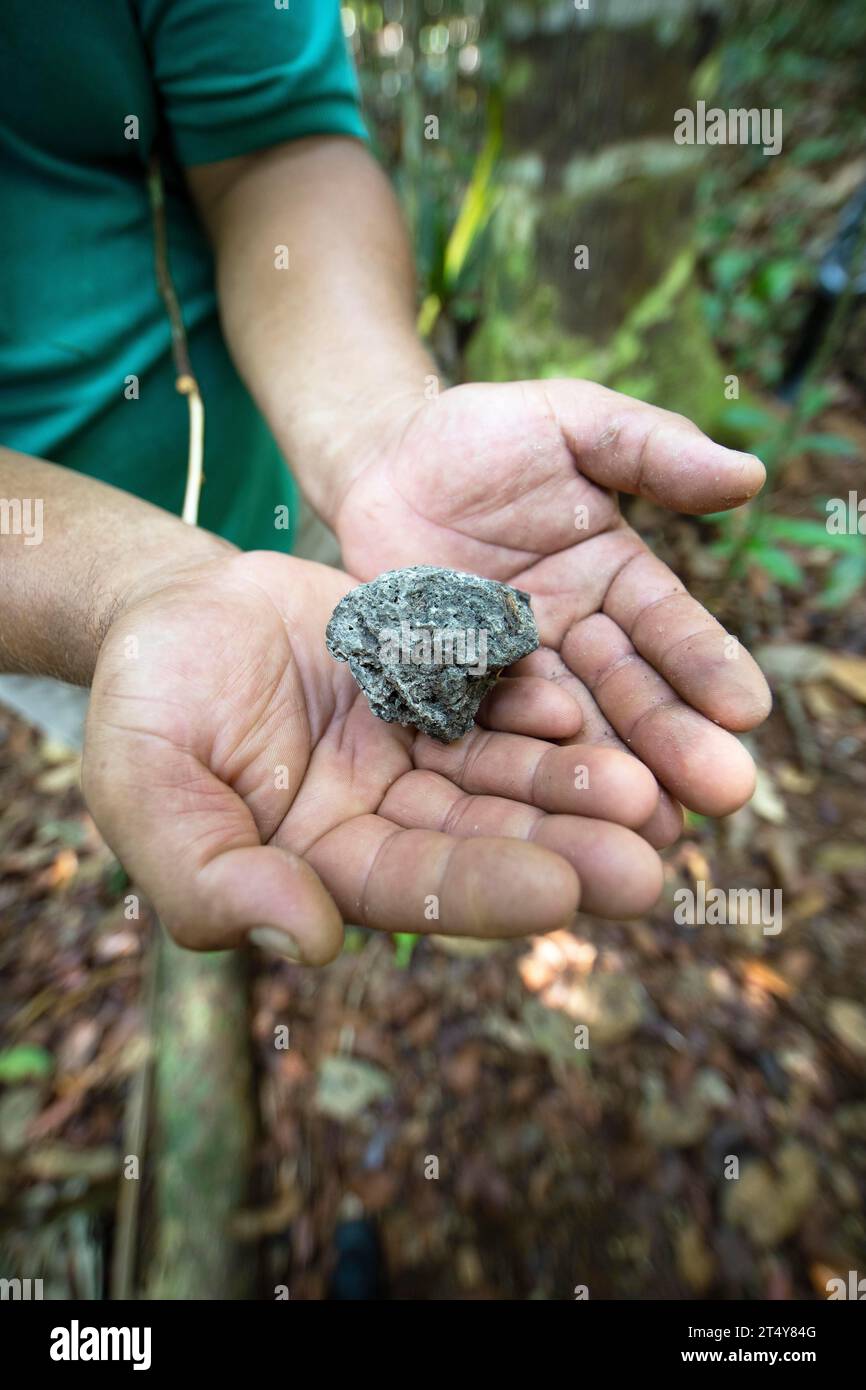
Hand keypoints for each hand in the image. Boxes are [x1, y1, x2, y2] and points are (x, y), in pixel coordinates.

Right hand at [82, 549, 667, 962]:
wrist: (172, 606)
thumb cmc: (144, 700)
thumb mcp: (146, 786)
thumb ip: (209, 875)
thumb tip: (307, 942)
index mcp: (319, 862)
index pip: (410, 888)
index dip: (482, 890)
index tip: (560, 891)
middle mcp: (383, 818)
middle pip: (481, 838)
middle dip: (561, 850)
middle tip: (646, 863)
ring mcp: (414, 752)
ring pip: (503, 772)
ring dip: (571, 779)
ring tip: (642, 785)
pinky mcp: (435, 687)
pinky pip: (494, 695)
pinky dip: (536, 700)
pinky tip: (582, 701)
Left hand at [336, 378, 772, 844]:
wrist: (379, 466)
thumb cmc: (479, 436)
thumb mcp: (567, 421)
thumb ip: (648, 447)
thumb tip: (747, 474)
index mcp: (618, 580)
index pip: (668, 627)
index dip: (705, 664)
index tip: (746, 708)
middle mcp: (578, 640)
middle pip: (629, 695)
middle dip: (675, 741)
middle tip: (721, 790)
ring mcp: (515, 678)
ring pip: (569, 734)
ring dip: (612, 781)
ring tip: (657, 831)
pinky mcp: (453, 700)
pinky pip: (486, 740)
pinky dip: (518, 782)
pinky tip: (549, 825)